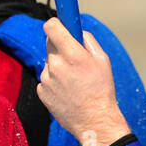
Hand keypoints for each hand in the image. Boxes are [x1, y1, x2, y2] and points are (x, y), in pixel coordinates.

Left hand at [37, 18, 130, 145]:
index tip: (58, 25)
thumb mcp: (103, 61)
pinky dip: (54, 82)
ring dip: (58, 67)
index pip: (52, 28)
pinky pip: (46, 79)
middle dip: (60, 48)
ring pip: (49, 63)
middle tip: (74, 60)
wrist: (94, 121)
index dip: (55, 24)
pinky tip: (67, 91)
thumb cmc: (102, 90)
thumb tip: (77, 32)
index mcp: (73, 55)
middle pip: (50, 45)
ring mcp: (47, 79)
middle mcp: (57, 65)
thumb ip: (88, 41)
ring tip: (74, 82)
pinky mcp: (42, 91)